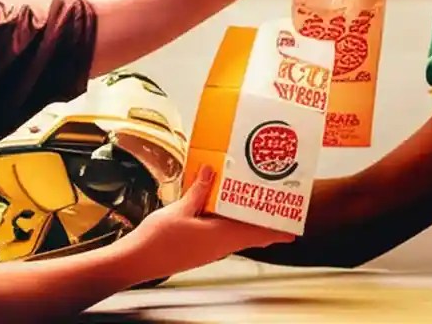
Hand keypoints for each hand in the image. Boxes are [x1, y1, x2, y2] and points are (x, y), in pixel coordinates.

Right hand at [123, 167, 294, 282]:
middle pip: (250, 236)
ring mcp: (208, 250)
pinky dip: (230, 226)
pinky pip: (222, 237)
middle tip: (279, 216)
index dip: (276, 231)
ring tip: (255, 209)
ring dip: (247, 225)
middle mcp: (219, 246)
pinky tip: (223, 215)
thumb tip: (213, 171)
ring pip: (236, 237)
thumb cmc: (159, 239)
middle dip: (266, 227)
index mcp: (221, 237)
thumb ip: (199, 191)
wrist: (138, 261)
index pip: (256, 234)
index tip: (293, 229)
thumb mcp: (180, 209)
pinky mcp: (198, 250)